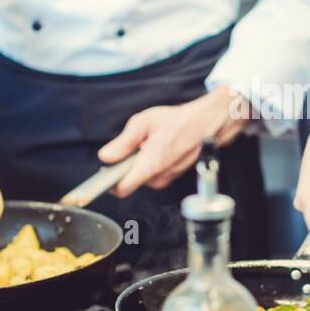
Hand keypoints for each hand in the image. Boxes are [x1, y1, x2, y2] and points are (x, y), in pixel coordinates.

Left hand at [98, 87, 250, 196]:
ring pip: (141, 177)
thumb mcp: (143, 123)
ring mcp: (166, 178)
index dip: (109, 182)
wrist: (205, 125)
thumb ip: (123, 143)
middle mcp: (159, 177)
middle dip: (126, 166)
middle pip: (130, 181)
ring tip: (149, 144)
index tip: (104, 171)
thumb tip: (106, 157)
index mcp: (151, 164)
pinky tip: (158, 148)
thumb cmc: (178, 121)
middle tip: (134, 146)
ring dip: (139, 163)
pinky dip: (150, 163)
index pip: (122, 189)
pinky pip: (152, 174)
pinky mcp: (171, 176)